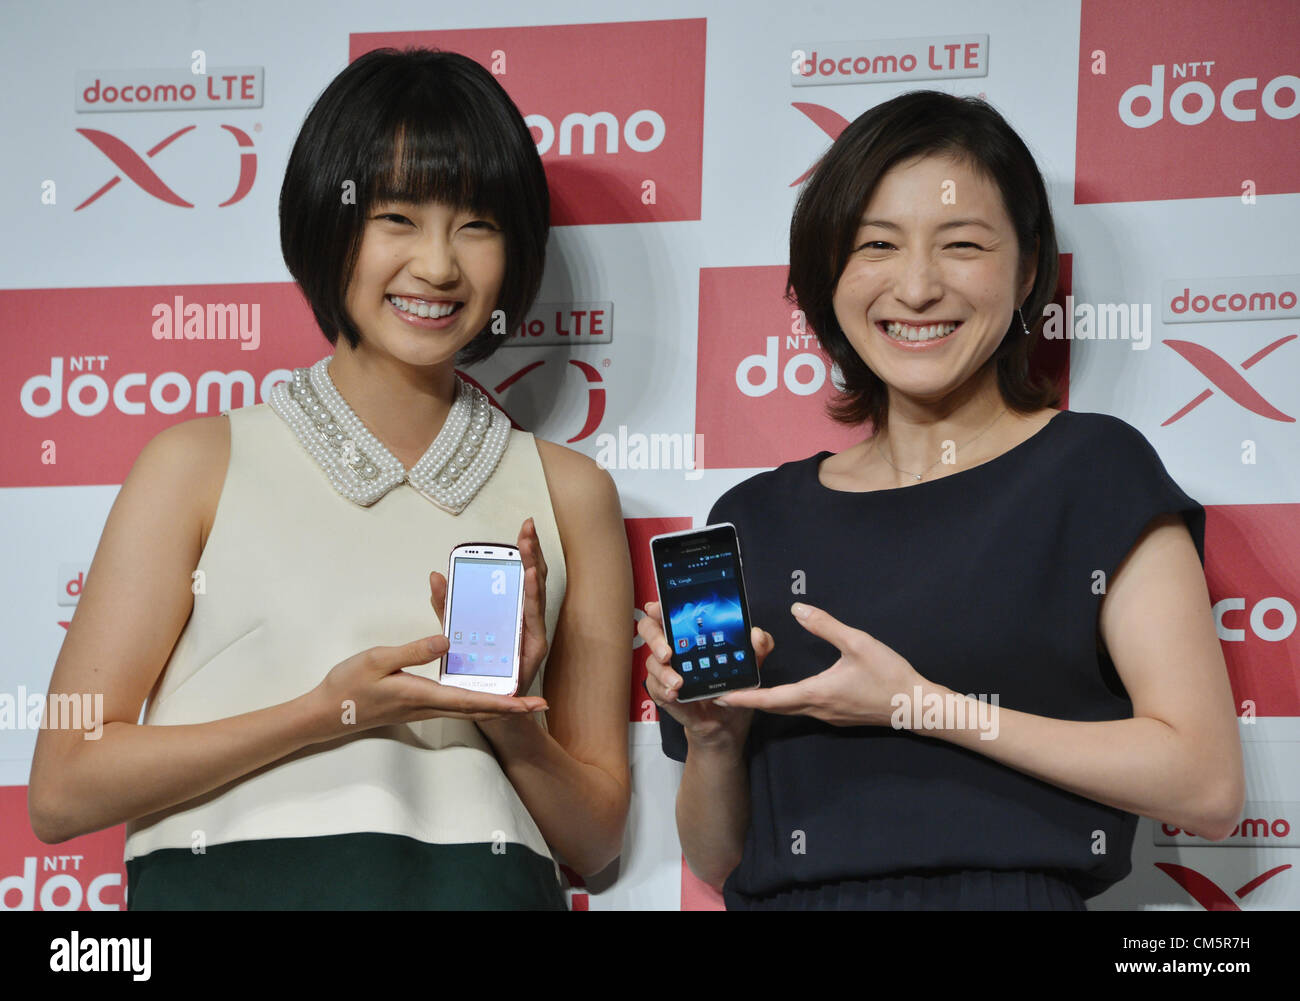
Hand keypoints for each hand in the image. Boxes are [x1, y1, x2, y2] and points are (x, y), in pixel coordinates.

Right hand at [312, 634, 547, 740]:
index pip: (473, 700)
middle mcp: (430, 706)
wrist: (328, 713)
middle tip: (540, 705)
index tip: (529, 704)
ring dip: (498, 705)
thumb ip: (414, 650)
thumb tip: (447, 641)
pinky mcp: (420, 705)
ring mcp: (426, 708)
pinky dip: (478, 699)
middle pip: (480, 710)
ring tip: (522, 698)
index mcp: (424, 695)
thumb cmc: (349, 685)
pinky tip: (484, 689)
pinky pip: (457, 704)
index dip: (503, 704)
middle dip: (512, 708)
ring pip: (471, 709)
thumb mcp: (378, 660)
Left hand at [428, 517, 549, 699]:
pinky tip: (528, 579)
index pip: (520, 574)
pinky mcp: (532, 648)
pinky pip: (532, 618)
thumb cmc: (478, 670)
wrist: (488, 705)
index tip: (523, 528)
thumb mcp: (455, 631)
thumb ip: (447, 606)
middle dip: (532, 551)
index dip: (524, 551)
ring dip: (533, 568)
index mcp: (512, 611)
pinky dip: (531, 596)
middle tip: (527, 529)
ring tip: (528, 548)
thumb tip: (436, 576)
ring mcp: (532, 632)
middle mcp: (527, 619)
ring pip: (536, 594)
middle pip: (533, 579)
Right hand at [637, 600, 771, 748]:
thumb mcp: (749, 663)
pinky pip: (655, 686)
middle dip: (655, 639)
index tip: (657, 608)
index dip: (658, 607)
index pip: (667, 612)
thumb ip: (759, 646)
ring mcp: (664, 668)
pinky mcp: (662, 689)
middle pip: (649, 631)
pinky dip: (664, 689)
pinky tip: (674, 693)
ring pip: (652, 662)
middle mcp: (672, 646)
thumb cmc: (730, 682)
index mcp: (688, 632)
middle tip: (667, 652)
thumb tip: (757, 634)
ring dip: (664, 672)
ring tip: (678, 682)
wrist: (725, 716)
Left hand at [715, 602, 923, 726]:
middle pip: (776, 707)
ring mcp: (829, 716)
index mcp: (817, 693)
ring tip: (750, 690)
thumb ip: (826, 626)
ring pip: (791, 710)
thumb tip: (798, 609)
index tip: (721, 696)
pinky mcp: (839, 717)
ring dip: (769, 702)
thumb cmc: (889, 676)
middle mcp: (818, 709)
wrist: (917, 706)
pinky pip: (806, 710)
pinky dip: (788, 702)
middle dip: (750, 700)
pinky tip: (789, 692)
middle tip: (727, 691)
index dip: (744, 698)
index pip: (771, 699)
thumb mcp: (858, 643)